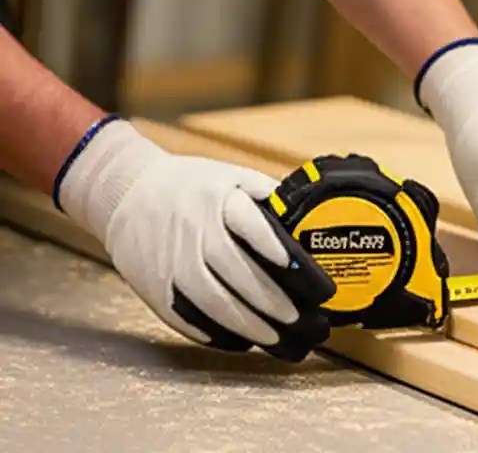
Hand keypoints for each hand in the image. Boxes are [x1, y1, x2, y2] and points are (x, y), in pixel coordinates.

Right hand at [56, 118, 335, 360]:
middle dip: (270, 299)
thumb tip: (308, 221)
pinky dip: (213, 333)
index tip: (299, 270)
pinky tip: (239, 342)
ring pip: (211, 300)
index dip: (274, 248)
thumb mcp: (230, 177)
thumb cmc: (192, 186)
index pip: (248, 225)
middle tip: (298, 318)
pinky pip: (185, 316)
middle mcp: (193, 230)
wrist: (126, 191)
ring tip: (276, 338)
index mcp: (217, 199)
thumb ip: (266, 195)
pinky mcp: (154, 286)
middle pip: (234, 270)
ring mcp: (171, 261)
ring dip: (247, 324)